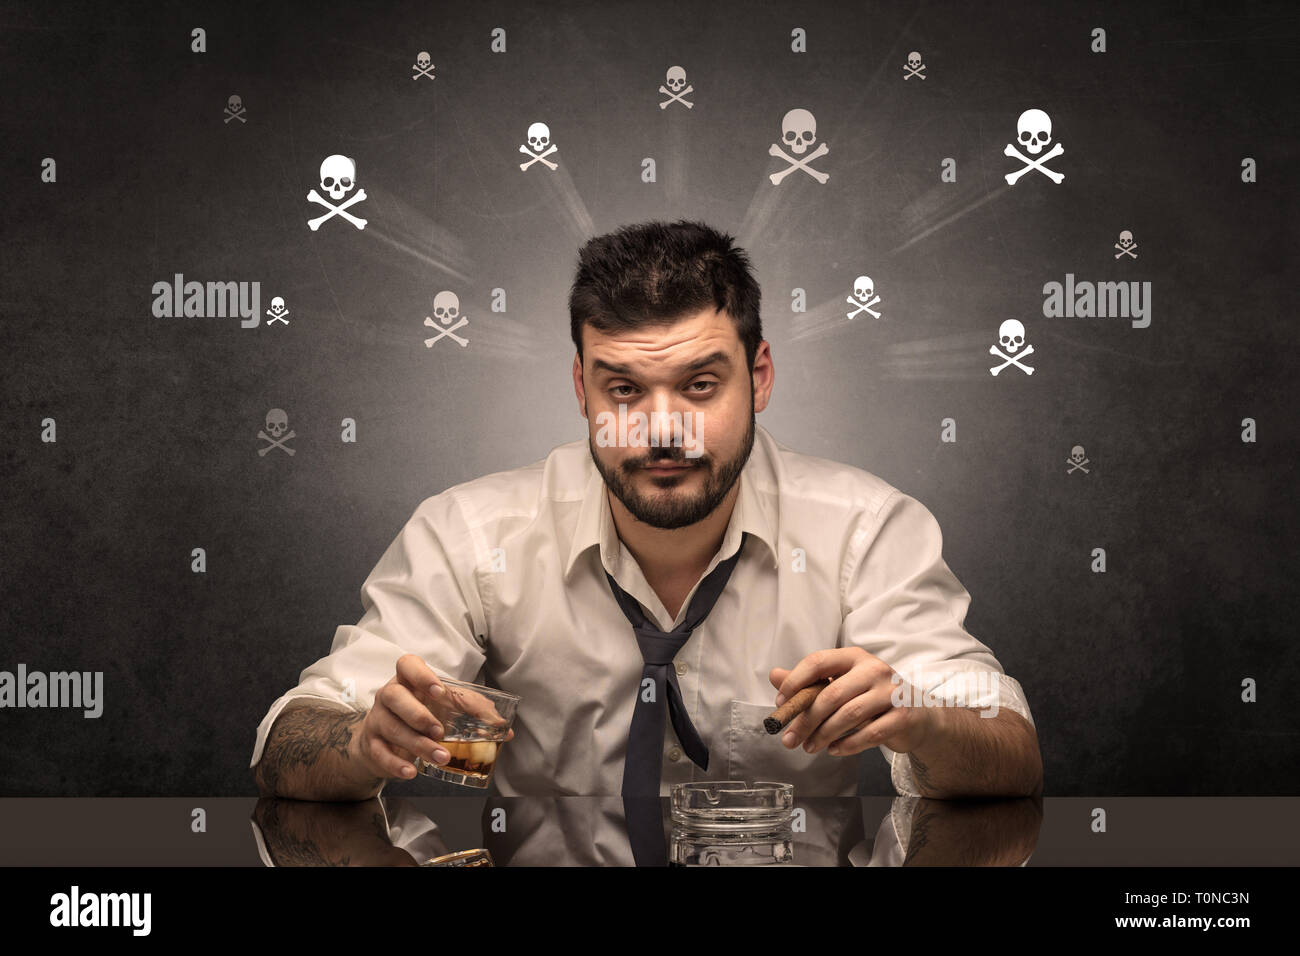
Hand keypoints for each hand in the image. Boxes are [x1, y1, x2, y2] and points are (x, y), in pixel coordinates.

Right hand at [352, 654, 513, 779]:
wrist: (384, 740)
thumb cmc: (421, 715)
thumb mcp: (445, 707)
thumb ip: (474, 711)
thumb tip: (504, 729)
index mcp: (408, 680)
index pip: (406, 664)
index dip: (421, 675)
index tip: (439, 690)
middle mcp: (388, 695)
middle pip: (394, 696)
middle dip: (418, 714)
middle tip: (440, 731)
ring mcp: (377, 719)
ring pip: (391, 727)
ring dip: (417, 744)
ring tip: (440, 756)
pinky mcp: (371, 744)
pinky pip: (379, 753)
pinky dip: (396, 764)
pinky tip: (411, 771)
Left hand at [769, 648, 934, 756]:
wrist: (919, 715)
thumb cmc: (872, 698)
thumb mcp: (841, 685)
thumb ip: (810, 682)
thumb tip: (774, 675)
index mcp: (854, 657)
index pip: (819, 661)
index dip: (795, 680)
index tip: (780, 702)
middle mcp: (874, 669)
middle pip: (831, 694)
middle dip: (806, 720)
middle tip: (789, 739)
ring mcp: (891, 692)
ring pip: (849, 715)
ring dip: (824, 734)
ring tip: (809, 747)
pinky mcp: (903, 715)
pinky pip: (870, 733)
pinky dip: (848, 744)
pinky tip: (834, 750)